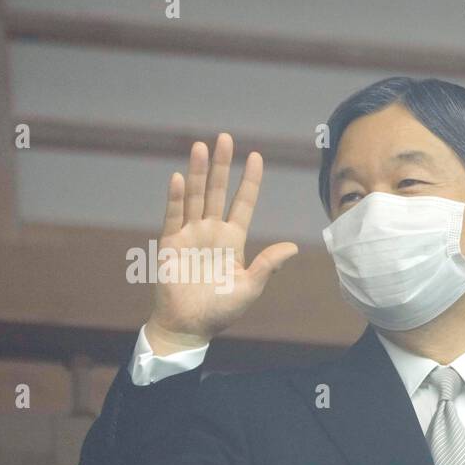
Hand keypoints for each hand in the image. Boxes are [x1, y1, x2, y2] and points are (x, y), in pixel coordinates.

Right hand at [146, 133, 297, 352]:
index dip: (249, 181)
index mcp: (233, 240)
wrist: (190, 326)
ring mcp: (190, 235)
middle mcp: (212, 232)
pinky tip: (179, 179)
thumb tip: (293, 247)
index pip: (243, 203)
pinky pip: (174, 216)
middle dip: (222, 165)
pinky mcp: (171, 244)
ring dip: (199, 173)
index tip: (256, 157)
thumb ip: (268, 265)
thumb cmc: (222, 310)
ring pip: (196, 197)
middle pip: (218, 192)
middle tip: (225, 138)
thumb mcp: (250, 287)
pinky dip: (176, 198)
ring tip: (201, 147)